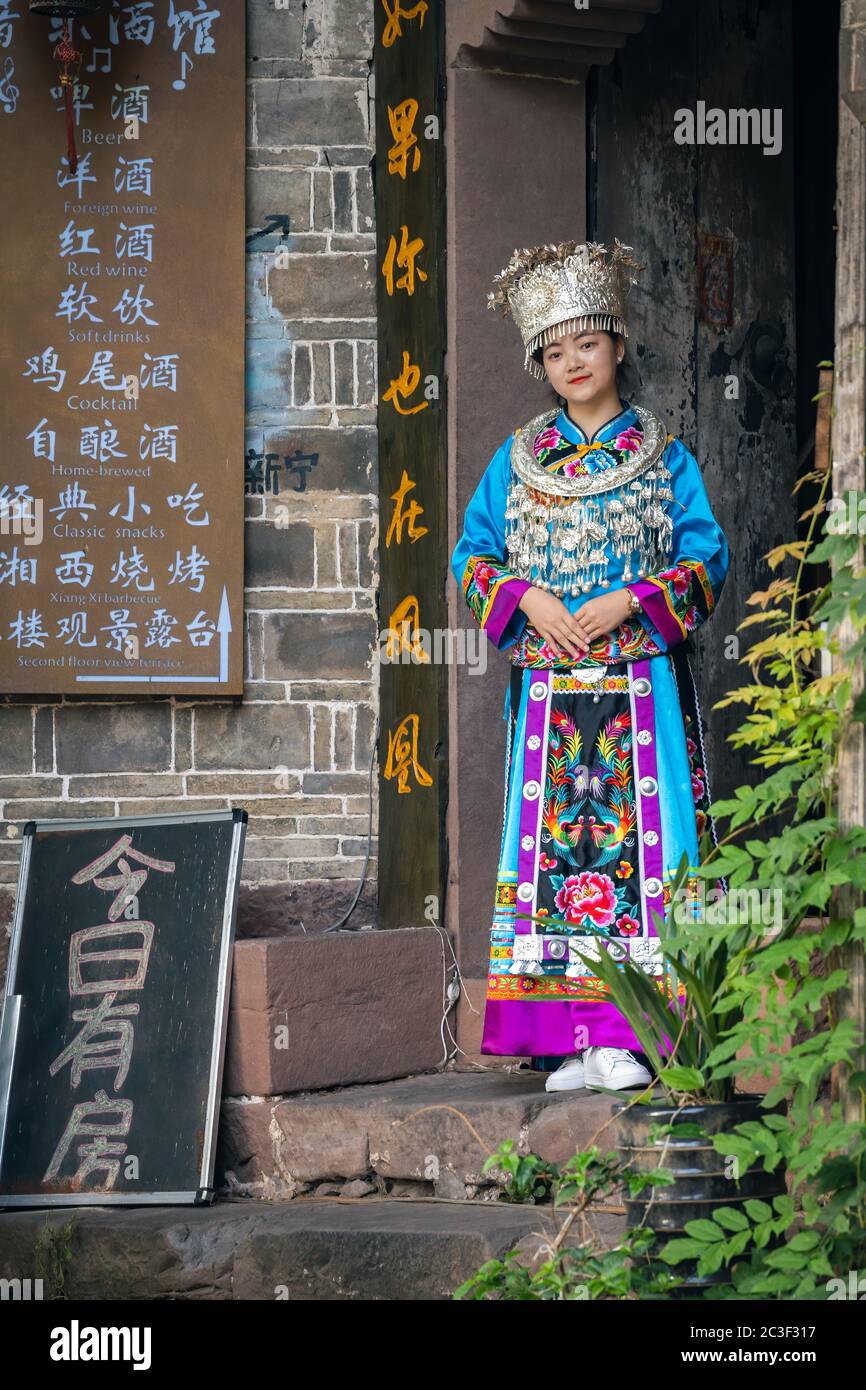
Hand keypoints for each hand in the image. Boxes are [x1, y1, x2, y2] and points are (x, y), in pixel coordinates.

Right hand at [518, 587, 633, 656]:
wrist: (531, 600)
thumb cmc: (547, 599)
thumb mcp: (560, 604)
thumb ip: (567, 615)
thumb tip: (575, 625)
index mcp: (562, 613)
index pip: (574, 626)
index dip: (582, 634)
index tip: (588, 640)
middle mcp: (556, 621)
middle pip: (570, 634)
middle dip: (579, 643)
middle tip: (586, 649)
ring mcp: (549, 627)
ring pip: (561, 639)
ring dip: (569, 648)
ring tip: (576, 655)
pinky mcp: (542, 630)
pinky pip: (550, 641)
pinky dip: (555, 649)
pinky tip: (560, 655)